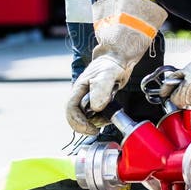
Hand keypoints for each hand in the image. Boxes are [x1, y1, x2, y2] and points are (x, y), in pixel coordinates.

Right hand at [64, 0, 167, 134]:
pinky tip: (110, 115)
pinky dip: (102, 120)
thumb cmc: (111, 64)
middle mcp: (81, 96)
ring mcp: (89, 100)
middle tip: (97, 129)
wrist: (119, 60)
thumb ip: (101, 89)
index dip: (78, 122)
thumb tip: (96, 107)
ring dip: (96, 122)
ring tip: (107, 117)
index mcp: (79, 89)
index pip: (71, 110)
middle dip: (86, 126)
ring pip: (86, 119)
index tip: (91, 129)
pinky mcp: (97, 102)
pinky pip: (95, 116)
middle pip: (76, 117)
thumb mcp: (107, 75)